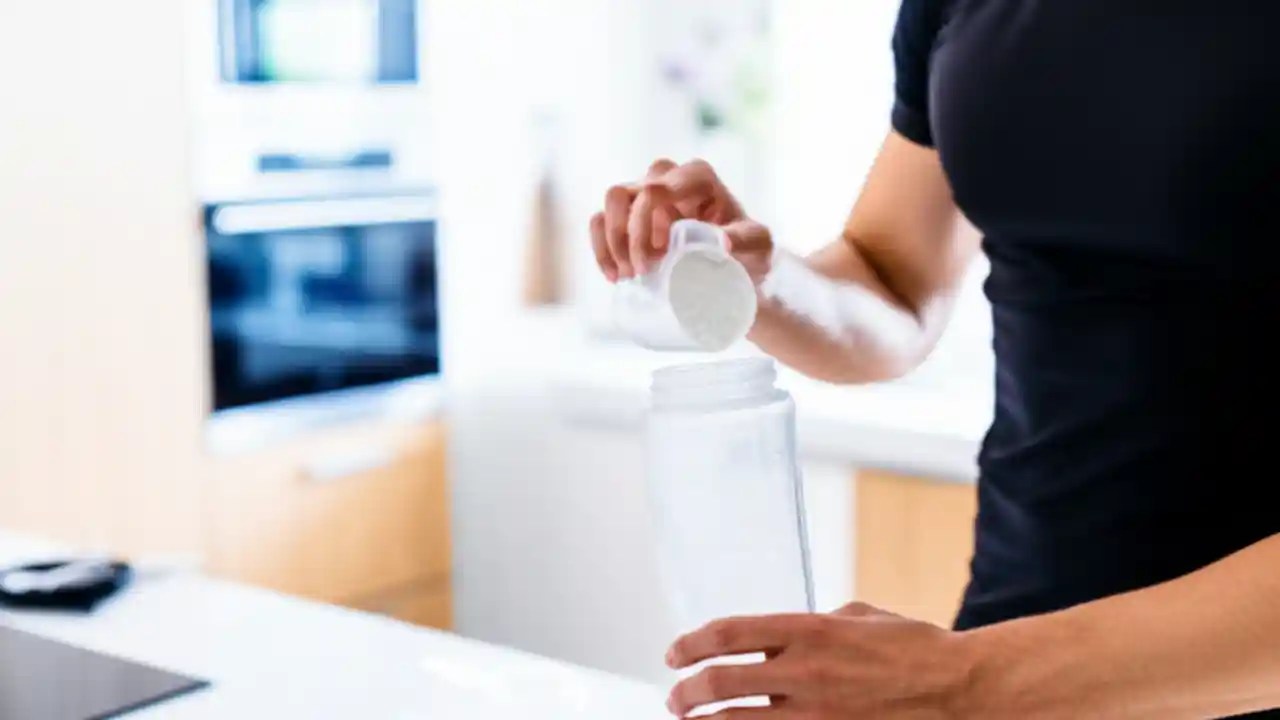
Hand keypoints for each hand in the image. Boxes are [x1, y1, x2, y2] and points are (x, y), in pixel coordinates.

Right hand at [589, 158, 773, 282]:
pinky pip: (601, 220)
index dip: (643, 227)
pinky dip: (601, 248)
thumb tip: (721, 242)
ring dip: (611, 243)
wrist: (742, 268)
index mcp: (697, 177)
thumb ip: (745, 239)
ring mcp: (647, 194)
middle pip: (624, 195)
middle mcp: (668, 178)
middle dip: (624, 237)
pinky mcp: (633, 215)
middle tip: (638, 273)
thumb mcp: (757, 244)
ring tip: (626, 277)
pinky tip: (614, 276)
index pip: (654, 190)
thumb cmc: (751, 251)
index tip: (653, 263)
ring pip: (610, 203)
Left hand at [665, 602, 977, 718]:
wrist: (959, 689)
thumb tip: (776, 636)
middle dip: (686, 693)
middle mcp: (805, 671)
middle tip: (675, 698)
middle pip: (720, 683)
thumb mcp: (859, 616)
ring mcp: (815, 713)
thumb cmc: (914, 648)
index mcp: (810, 629)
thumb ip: (812, 624)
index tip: (674, 654)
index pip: (729, 633)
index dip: (691, 643)